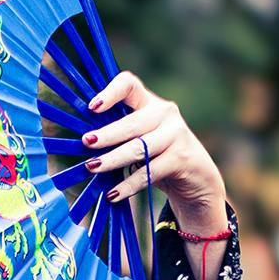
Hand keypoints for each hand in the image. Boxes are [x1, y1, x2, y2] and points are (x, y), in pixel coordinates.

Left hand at [81, 71, 227, 236]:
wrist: (196, 178)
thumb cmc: (158, 157)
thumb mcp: (140, 140)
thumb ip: (119, 136)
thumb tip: (83, 143)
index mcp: (149, 102)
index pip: (130, 85)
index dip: (110, 93)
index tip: (92, 108)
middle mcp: (165, 113)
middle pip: (131, 122)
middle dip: (107, 134)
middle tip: (87, 143)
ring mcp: (176, 134)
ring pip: (139, 148)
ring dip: (113, 159)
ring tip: (93, 167)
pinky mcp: (182, 157)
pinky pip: (149, 172)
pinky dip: (129, 185)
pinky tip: (113, 194)